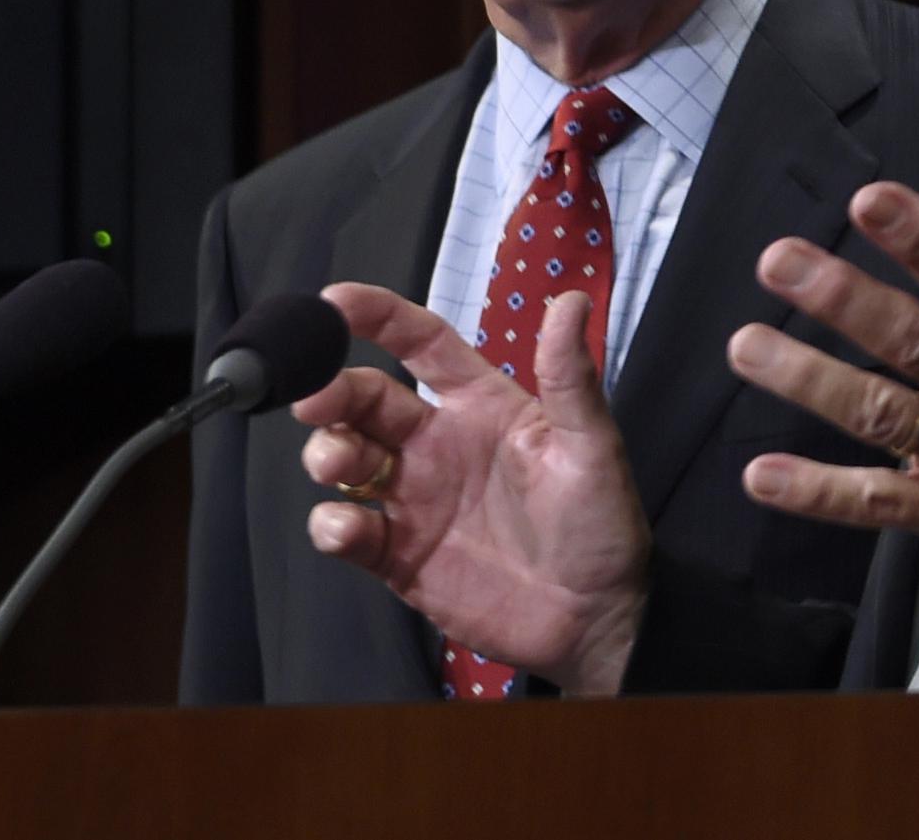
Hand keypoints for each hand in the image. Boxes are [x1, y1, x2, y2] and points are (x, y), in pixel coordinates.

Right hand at [294, 283, 650, 694]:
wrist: (593, 618)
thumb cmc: (601, 524)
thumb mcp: (591, 446)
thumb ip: (571, 377)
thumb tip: (569, 301)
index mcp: (484, 404)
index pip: (422, 344)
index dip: (379, 317)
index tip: (333, 302)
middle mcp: (440, 444)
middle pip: (366, 399)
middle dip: (332, 392)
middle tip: (316, 401)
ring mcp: (415, 499)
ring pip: (345, 458)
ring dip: (326, 452)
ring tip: (338, 463)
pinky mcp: (399, 555)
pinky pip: (347, 530)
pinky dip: (332, 525)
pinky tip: (349, 528)